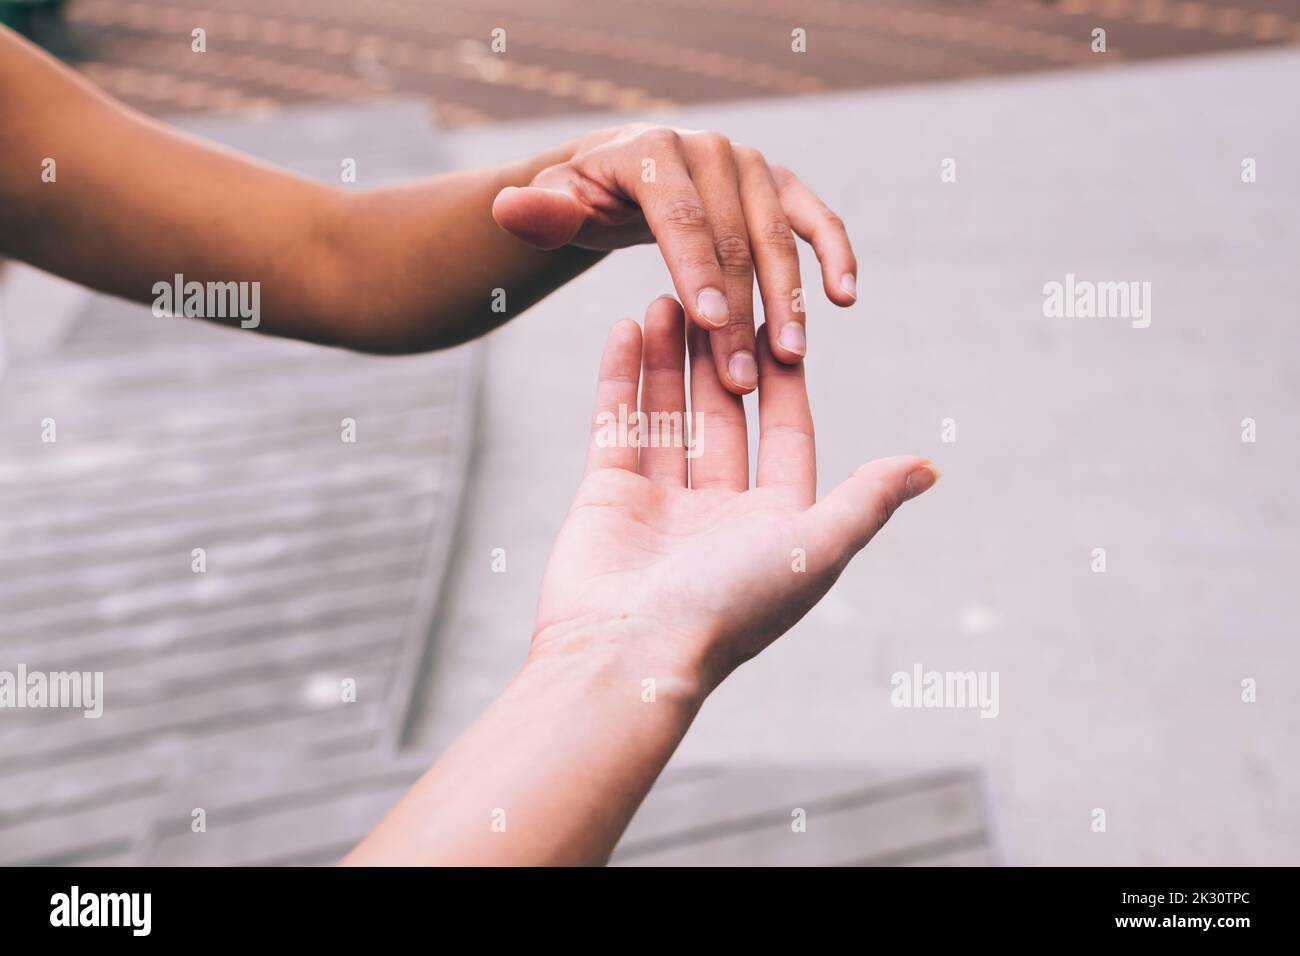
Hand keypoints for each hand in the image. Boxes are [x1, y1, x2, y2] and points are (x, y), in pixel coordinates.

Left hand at [492, 126, 857, 395]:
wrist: (623, 174)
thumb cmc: (584, 200)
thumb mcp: (554, 209)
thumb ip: (539, 214)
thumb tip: (511, 207)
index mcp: (652, 151)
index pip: (680, 217)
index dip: (696, 269)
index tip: (709, 324)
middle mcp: (709, 149)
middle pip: (732, 238)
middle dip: (740, 311)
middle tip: (742, 377)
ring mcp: (750, 165)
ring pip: (777, 236)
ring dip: (789, 298)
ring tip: (791, 356)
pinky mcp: (778, 184)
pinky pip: (815, 219)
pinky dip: (834, 253)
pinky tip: (845, 297)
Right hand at [531, 297, 938, 693]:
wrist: (626, 653)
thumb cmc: (729, 607)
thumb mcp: (814, 549)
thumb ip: (868, 500)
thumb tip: (930, 467)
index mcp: (772, 524)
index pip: (786, 434)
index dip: (786, 379)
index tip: (781, 322)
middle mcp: (718, 512)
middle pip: (725, 415)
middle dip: (722, 356)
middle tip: (717, 294)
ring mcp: (660, 503)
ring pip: (669, 414)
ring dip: (670, 358)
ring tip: (668, 297)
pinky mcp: (606, 498)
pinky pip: (616, 427)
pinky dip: (621, 379)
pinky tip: (625, 328)